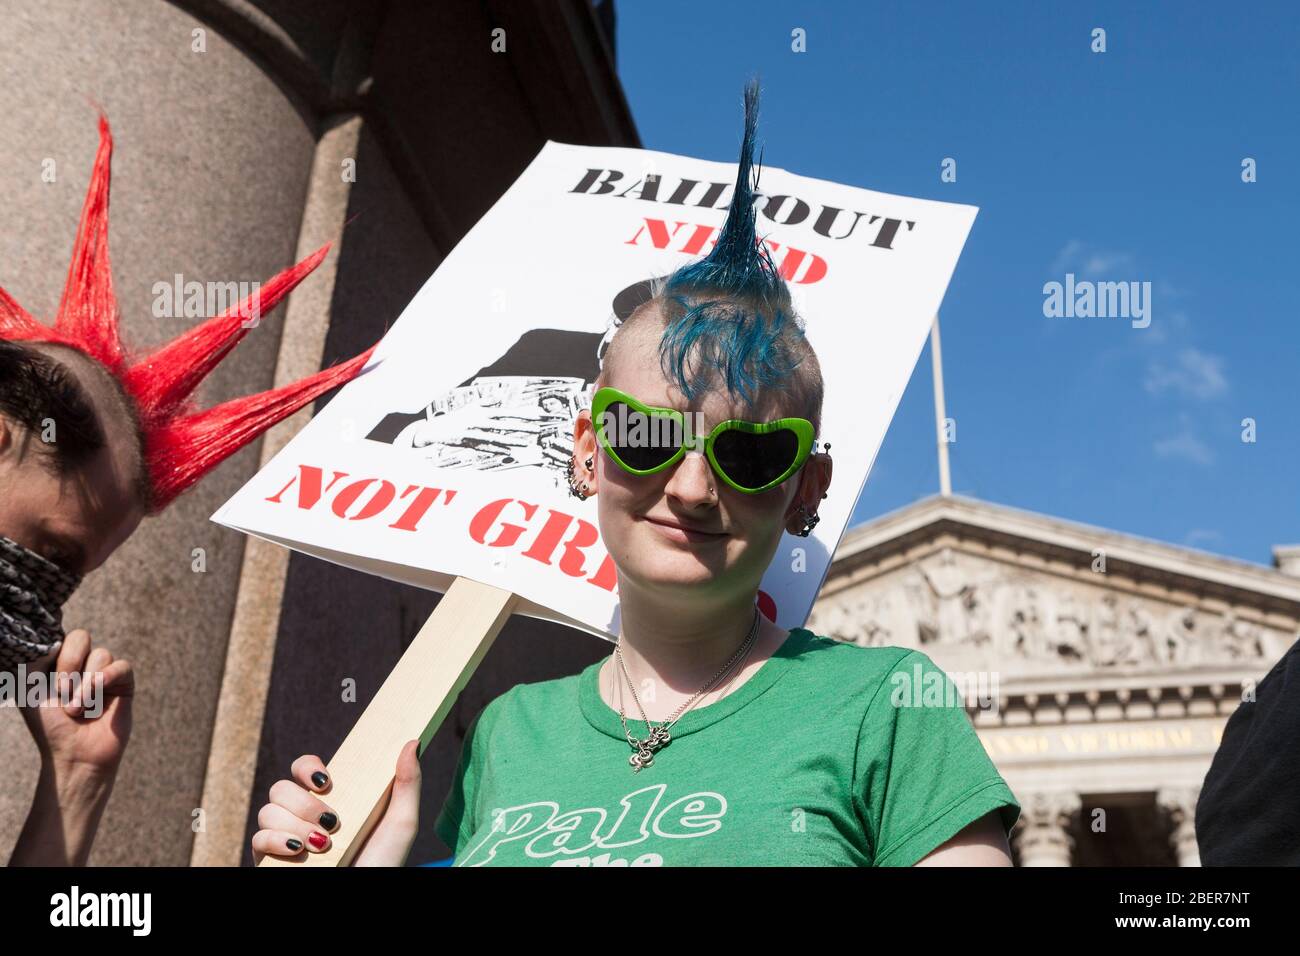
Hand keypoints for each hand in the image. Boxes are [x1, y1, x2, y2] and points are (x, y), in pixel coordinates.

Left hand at [20, 628, 133, 778]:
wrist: (73, 755)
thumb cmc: (49, 727)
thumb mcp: (29, 691)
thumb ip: (33, 660)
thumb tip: (47, 638)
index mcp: (59, 663)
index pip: (61, 636)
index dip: (55, 655)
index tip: (46, 680)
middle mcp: (83, 665)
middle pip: (81, 637)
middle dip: (69, 664)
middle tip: (62, 693)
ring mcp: (105, 673)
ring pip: (101, 655)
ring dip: (85, 685)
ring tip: (77, 709)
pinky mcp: (125, 684)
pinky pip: (121, 666)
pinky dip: (107, 678)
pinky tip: (95, 700)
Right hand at [251, 740, 421, 865]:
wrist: (364, 895)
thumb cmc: (383, 862)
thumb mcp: (400, 823)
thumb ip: (407, 782)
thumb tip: (411, 741)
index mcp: (330, 798)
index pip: (303, 767)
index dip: (306, 767)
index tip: (325, 781)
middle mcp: (302, 814)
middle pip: (281, 787)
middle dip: (305, 803)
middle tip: (331, 822)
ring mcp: (284, 836)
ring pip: (267, 810)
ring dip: (295, 825)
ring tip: (321, 844)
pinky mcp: (270, 858)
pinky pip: (258, 838)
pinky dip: (277, 841)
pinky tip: (299, 850)